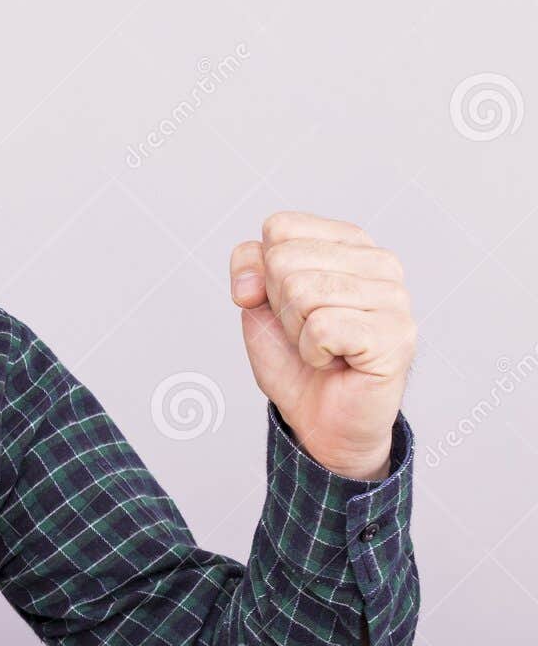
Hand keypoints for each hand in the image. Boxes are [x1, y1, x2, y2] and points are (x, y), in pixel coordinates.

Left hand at [230, 212, 413, 480]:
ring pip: (303, 291)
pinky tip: (335, 362)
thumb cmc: (294, 356)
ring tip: (322, 347)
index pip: (279, 228)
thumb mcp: (258, 301)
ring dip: (297, 331)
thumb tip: (253, 278)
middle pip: (285, 260)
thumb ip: (249, 265)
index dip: (262, 272)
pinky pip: (322, 327)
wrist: (318, 418)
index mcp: (350, 242)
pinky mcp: (396, 337)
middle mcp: (381, 262)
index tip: (284, 304)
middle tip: (306, 332)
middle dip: (280, 305)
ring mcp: (395, 299)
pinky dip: (312, 353)